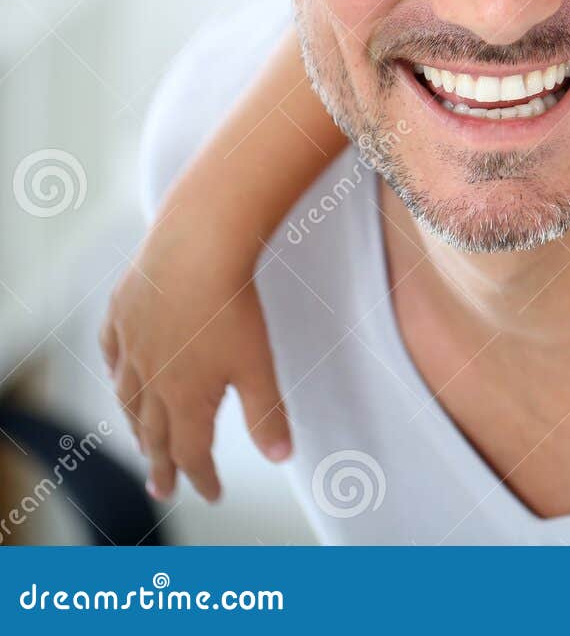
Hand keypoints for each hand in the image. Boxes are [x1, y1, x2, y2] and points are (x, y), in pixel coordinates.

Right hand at [99, 207, 290, 502]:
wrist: (194, 249)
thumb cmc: (230, 307)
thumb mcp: (257, 364)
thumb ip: (266, 413)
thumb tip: (281, 456)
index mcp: (184, 398)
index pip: (190, 452)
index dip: (201, 477)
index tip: (211, 494)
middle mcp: (150, 380)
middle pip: (153, 434)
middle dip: (161, 465)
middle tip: (160, 490)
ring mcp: (131, 346)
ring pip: (127, 398)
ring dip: (136, 426)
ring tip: (142, 441)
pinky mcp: (121, 314)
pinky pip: (113, 353)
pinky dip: (117, 374)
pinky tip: (120, 378)